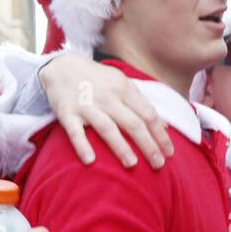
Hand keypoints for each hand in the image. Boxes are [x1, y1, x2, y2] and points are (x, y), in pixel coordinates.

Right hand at [39, 54, 174, 168]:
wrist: (61, 66)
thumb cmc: (97, 79)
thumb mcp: (122, 83)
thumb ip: (141, 103)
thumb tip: (163, 125)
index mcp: (124, 88)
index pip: (147, 113)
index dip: (160, 134)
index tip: (169, 152)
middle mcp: (107, 97)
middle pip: (132, 123)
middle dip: (148, 145)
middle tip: (158, 164)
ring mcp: (86, 105)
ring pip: (107, 128)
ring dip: (120, 147)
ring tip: (132, 164)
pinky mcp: (66, 113)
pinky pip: (75, 132)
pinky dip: (82, 146)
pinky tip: (90, 160)